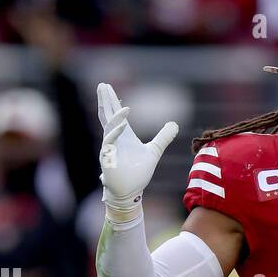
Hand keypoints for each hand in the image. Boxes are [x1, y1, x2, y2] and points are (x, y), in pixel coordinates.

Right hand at [97, 82, 176, 213]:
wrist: (130, 192)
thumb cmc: (138, 173)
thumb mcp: (154, 151)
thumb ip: (163, 137)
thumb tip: (175, 123)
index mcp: (123, 135)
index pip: (115, 114)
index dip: (112, 101)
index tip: (108, 86)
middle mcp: (114, 139)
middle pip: (107, 115)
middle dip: (105, 100)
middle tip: (102, 84)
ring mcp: (109, 147)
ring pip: (108, 125)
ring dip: (111, 112)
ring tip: (114, 98)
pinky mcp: (108, 158)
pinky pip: (109, 142)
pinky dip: (115, 132)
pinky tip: (122, 124)